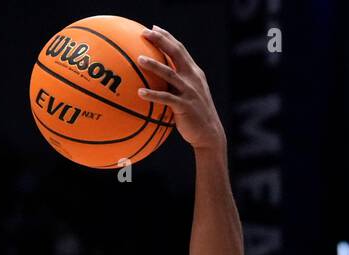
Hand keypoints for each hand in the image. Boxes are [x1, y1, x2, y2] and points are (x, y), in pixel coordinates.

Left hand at [137, 25, 225, 151]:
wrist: (208, 132)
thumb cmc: (193, 114)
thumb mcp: (186, 94)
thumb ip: (175, 84)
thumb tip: (155, 79)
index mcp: (193, 72)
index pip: (179, 49)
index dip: (167, 37)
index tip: (153, 28)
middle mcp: (192, 78)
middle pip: (176, 53)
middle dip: (161, 41)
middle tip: (145, 33)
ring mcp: (189, 91)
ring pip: (170, 74)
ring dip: (154, 65)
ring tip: (139, 59)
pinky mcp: (184, 106)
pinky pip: (166, 98)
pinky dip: (153, 94)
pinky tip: (140, 92)